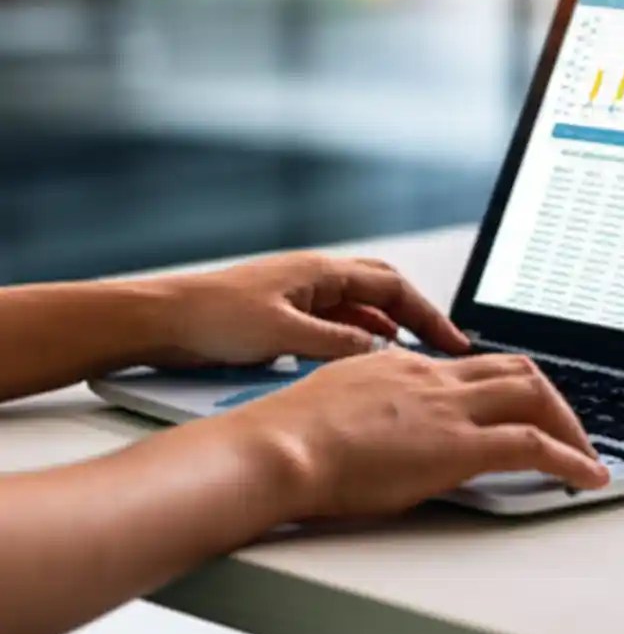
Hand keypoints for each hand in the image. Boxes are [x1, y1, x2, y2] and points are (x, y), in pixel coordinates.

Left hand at [147, 253, 467, 366]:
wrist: (160, 321)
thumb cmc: (211, 317)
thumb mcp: (285, 334)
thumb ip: (338, 343)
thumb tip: (380, 351)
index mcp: (322, 271)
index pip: (395, 287)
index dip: (430, 315)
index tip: (454, 342)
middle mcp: (315, 277)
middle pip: (385, 291)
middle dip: (418, 318)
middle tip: (443, 347)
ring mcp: (301, 295)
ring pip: (362, 308)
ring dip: (389, 330)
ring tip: (410, 359)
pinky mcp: (285, 315)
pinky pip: (339, 323)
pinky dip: (360, 339)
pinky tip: (362, 361)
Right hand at [229, 349, 608, 517]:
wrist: (276, 446)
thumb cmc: (288, 436)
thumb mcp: (336, 401)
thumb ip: (369, 402)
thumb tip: (375, 420)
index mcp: (405, 368)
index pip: (476, 363)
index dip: (508, 384)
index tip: (521, 405)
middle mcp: (434, 378)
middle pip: (516, 369)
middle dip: (550, 398)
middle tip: (565, 430)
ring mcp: (449, 408)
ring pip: (535, 395)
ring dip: (569, 424)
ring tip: (584, 455)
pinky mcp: (457, 445)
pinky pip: (533, 444)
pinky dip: (570, 458)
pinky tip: (587, 476)